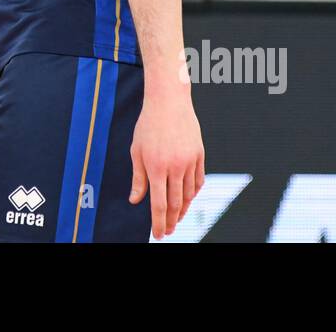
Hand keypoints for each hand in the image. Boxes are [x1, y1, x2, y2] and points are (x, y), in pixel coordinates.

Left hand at [129, 90, 204, 239]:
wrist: (169, 101)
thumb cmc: (148, 125)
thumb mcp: (137, 151)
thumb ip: (138, 178)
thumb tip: (135, 200)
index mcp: (156, 167)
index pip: (159, 204)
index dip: (159, 223)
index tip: (159, 234)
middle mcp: (175, 167)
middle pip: (176, 204)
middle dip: (172, 221)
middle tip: (168, 230)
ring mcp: (190, 161)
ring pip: (189, 194)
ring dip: (183, 209)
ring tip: (177, 218)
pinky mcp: (200, 154)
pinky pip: (199, 181)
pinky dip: (193, 193)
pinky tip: (188, 199)